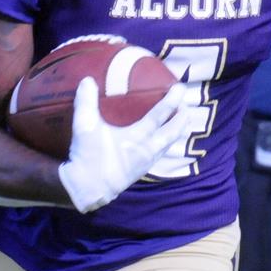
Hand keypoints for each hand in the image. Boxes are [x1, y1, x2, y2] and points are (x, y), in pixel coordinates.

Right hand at [57, 78, 199, 213]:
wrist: (87, 190)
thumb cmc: (88, 159)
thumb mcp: (85, 128)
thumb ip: (86, 103)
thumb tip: (87, 80)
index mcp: (137, 138)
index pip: (159, 117)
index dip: (171, 101)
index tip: (180, 89)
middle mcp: (147, 150)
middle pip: (173, 132)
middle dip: (182, 117)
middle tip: (185, 103)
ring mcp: (147, 161)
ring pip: (170, 144)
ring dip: (178, 130)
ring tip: (181, 119)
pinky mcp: (142, 169)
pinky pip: (162, 152)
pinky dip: (168, 141)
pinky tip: (164, 139)